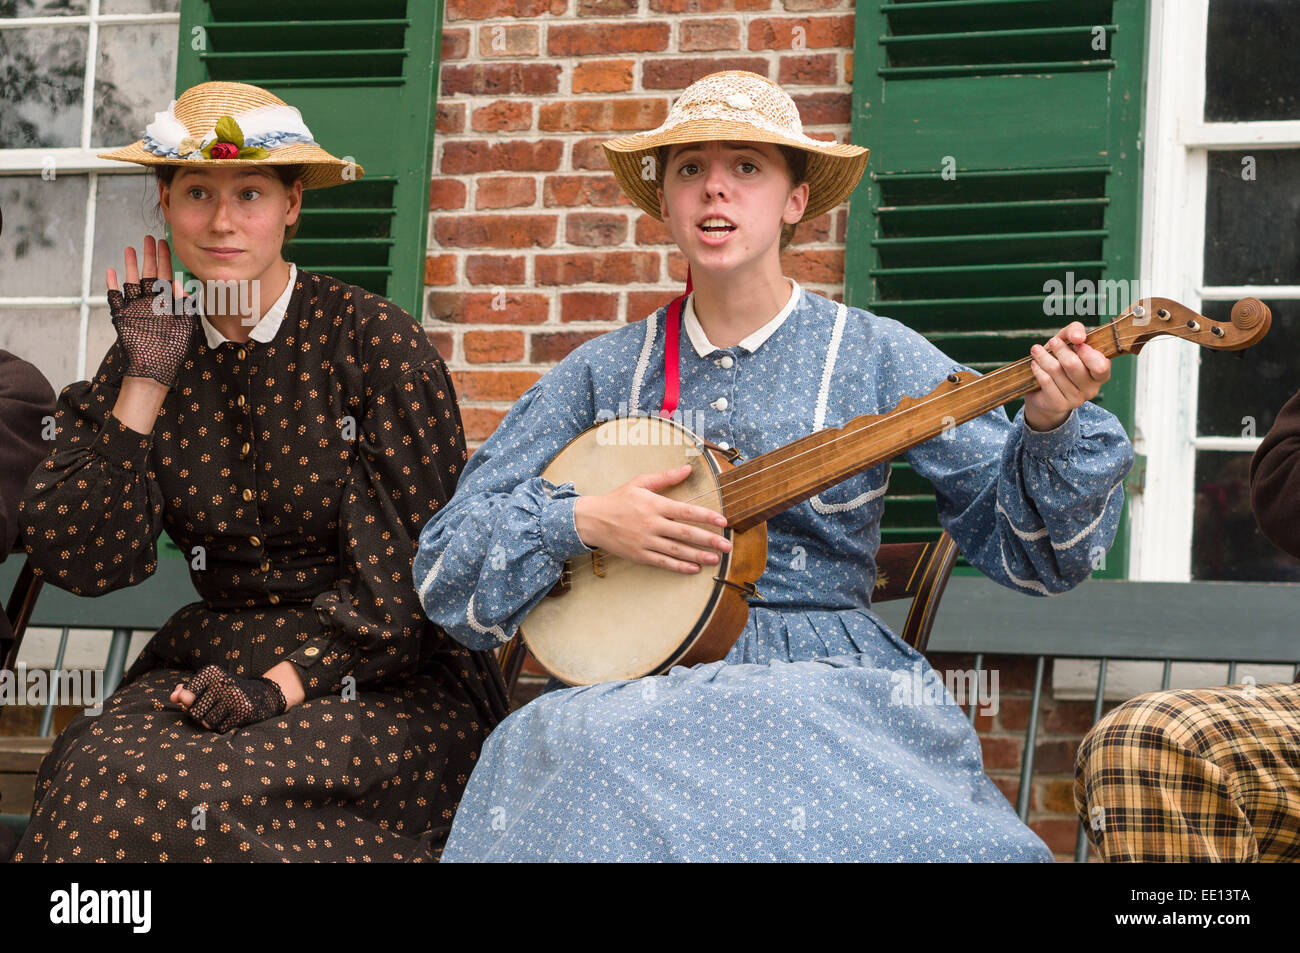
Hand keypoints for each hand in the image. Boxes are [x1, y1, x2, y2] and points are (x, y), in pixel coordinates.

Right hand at [106, 236, 192, 388]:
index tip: (165, 244)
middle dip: (149, 256)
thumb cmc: (173, 350)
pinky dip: (112, 285)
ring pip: (132, 281)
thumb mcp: (185, 327)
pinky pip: (115, 297)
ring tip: (130, 248)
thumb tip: (181, 285)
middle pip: (149, 273)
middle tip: (149, 238)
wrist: (155, 368)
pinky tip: (111, 271)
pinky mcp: (122, 315)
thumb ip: (185, 306)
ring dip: (131, 265)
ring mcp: (135, 307)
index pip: (166, 275)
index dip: (166, 260)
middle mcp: (150, 302)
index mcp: (166, 303)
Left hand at [171, 664, 285, 732]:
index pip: (185, 696)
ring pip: (207, 722)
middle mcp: (222, 681)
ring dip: (213, 722)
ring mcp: (234, 695)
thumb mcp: (207, 686)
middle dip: (202, 715)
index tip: (201, 697)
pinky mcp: (244, 710)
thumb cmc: (225, 692)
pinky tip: (234, 717)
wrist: (261, 695)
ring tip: (225, 712)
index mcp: (210, 672)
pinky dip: (225, 727)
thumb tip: (175, 697)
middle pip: (194, 712)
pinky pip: (221, 729)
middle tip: (216, 706)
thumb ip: (186, 691)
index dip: (190, 703)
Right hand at [573, 464, 730, 574]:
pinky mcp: (639, 555)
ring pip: (677, 551)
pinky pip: (663, 562)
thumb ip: (666, 477)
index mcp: (654, 504)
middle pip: (686, 534)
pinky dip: (679, 567)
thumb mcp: (640, 482)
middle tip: (727, 546)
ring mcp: (646, 541)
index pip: (687, 511)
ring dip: (699, 556)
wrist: (592, 519)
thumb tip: (688, 469)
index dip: (707, 517)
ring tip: (715, 559)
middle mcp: (652, 524)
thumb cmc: (618, 499)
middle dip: (709, 540)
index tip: (723, 521)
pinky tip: (694, 568)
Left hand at [1023, 321, 1110, 431]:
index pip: (1100, 365)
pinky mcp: (1059, 405)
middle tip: (1052, 341)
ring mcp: (1076, 400)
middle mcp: (1092, 389)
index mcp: (1101, 373)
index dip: (1086, 352)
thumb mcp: (1069, 342)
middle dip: (1060, 350)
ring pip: (1057, 372)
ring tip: (1036, 350)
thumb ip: (1075, 331)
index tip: (1075, 341)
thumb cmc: (1060, 362)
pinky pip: (1046, 382)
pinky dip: (1038, 369)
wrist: (1044, 393)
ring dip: (1044, 357)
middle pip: (1073, 365)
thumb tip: (1078, 336)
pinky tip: (1035, 364)